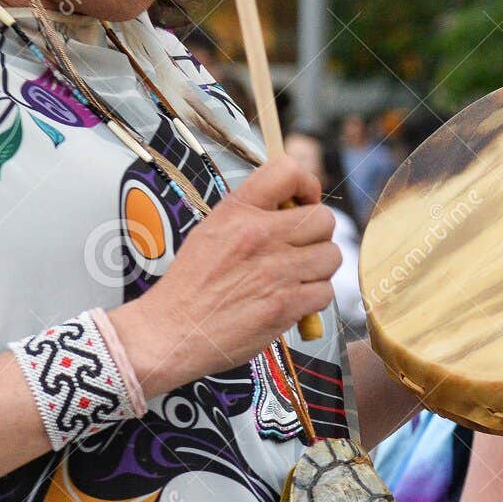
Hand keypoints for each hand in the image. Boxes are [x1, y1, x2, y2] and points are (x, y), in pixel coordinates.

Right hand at [109, 155, 339, 396]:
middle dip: (317, 235)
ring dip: (319, 268)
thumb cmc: (191, 284)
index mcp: (237, 211)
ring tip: (296, 277)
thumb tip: (291, 207)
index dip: (307, 185)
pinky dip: (313, 299)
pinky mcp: (285, 305)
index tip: (303, 203)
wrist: (171, 331)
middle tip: (300, 250)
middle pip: (324, 218)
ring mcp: (275, 270)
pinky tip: (292, 302)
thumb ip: (250, 214)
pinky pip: (325, 292)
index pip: (288, 170)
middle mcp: (259, 235)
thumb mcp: (211, 230)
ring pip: (331, 256)